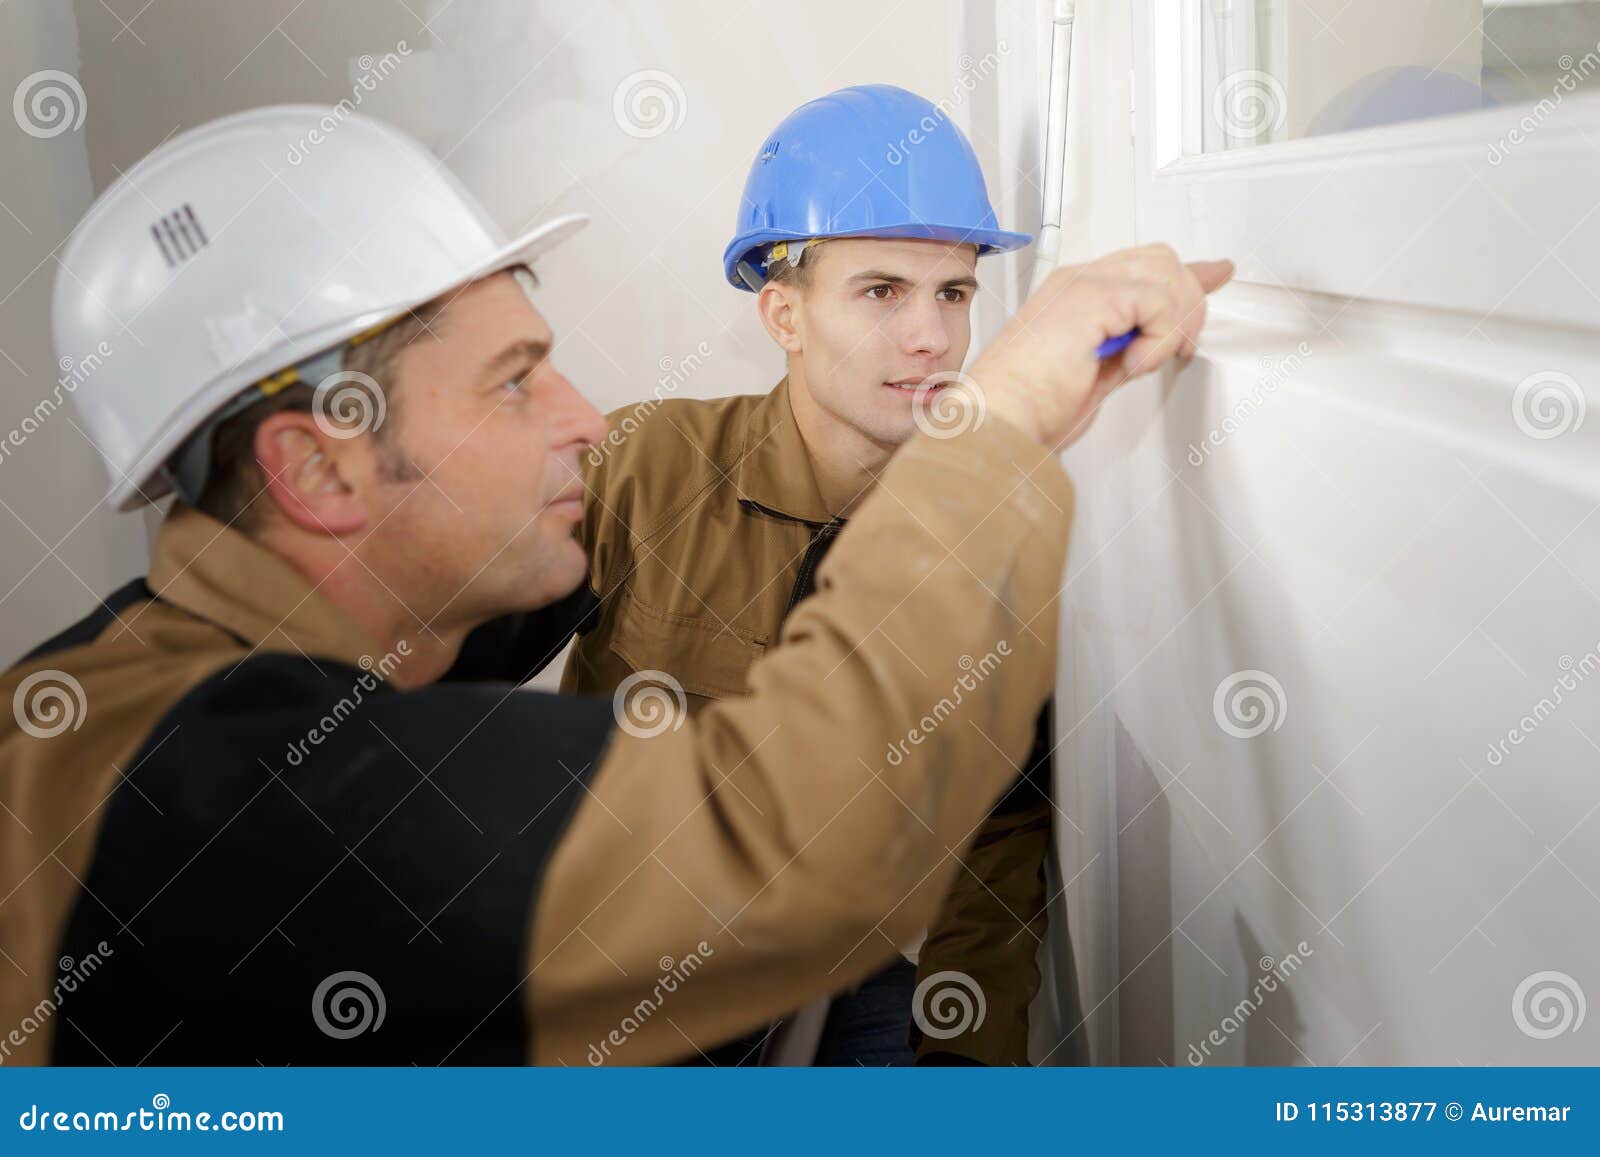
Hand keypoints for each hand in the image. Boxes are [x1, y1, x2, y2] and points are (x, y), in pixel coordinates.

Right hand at [966, 245, 1234, 449]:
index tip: (1215, 274)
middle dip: (1186, 303)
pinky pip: (1158, 303)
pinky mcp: (1094, 298)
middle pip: (1161, 260)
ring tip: (1145, 360)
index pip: (1142, 266)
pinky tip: (1132, 363)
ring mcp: (1084, 284)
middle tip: (1179, 348)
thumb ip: (1132, 344)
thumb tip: (1161, 339)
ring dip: (1172, 323)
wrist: (999, 417)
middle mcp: (1079, 280)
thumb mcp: (1097, 372)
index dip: (1185, 274)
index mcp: (1074, 294)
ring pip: (1166, 274)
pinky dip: (1157, 338)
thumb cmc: (1029, 406)